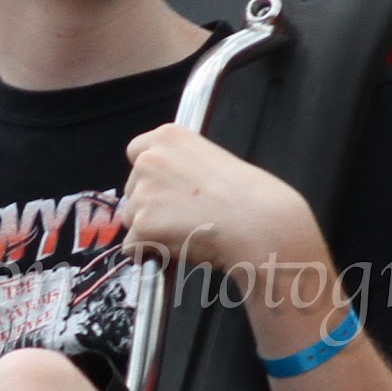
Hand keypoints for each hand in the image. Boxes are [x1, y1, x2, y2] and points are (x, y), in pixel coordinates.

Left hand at [123, 123, 306, 270]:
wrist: (259, 225)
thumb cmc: (248, 197)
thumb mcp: (212, 161)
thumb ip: (181, 167)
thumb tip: (162, 190)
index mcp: (168, 137)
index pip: (136, 153)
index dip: (149, 177)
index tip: (166, 191)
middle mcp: (149, 159)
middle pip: (132, 190)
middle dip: (151, 207)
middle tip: (186, 217)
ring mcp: (143, 192)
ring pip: (132, 220)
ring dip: (151, 231)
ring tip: (187, 232)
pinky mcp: (143, 225)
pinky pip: (133, 247)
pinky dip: (149, 253)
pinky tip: (177, 249)